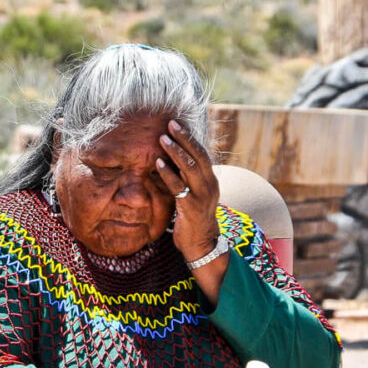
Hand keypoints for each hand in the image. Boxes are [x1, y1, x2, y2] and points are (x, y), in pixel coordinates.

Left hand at [154, 119, 221, 262]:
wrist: (202, 244)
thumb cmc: (193, 217)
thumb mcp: (193, 194)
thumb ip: (186, 178)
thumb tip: (172, 161)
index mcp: (209, 179)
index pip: (201, 153)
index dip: (190, 138)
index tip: (176, 124)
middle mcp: (209, 184)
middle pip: (198, 155)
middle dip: (184, 138)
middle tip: (170, 123)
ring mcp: (202, 196)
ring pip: (190, 168)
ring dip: (176, 152)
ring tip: (162, 139)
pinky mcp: (192, 207)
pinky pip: (180, 187)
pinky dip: (168, 174)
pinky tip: (158, 164)